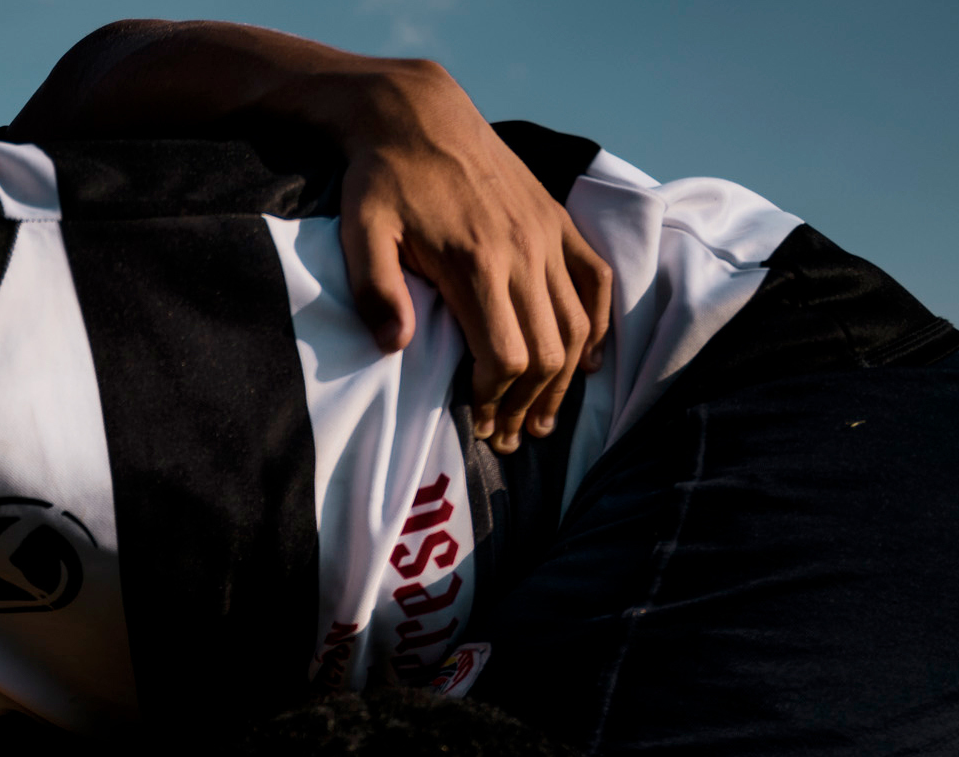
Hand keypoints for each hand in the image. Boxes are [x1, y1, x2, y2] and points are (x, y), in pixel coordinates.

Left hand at [308, 61, 611, 452]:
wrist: (419, 116)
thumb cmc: (382, 179)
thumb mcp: (360, 231)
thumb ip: (375, 290)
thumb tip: (394, 347)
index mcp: (476, 263)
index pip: (505, 356)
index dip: (496, 399)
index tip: (478, 421)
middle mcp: (522, 252)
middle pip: (548, 351)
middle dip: (529, 404)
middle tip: (508, 438)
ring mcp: (546, 235)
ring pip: (577, 325)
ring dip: (565, 381)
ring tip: (544, 421)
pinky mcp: (556, 220)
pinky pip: (594, 280)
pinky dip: (598, 326)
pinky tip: (587, 363)